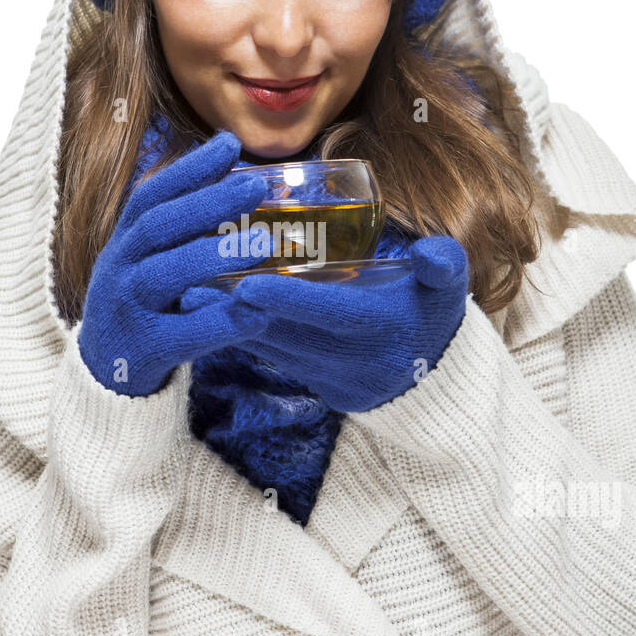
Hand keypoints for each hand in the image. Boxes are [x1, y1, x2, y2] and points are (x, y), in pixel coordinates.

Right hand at [77, 131, 271, 395]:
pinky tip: (259, 313)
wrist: (103, 377)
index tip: (229, 144)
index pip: (152, 195)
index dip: (189, 168)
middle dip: (206, 202)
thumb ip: (181, 229)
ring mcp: (127, 310)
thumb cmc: (141, 308)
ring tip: (262, 244)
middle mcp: (119, 269)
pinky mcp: (144, 350)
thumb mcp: (148, 261)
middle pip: (157, 226)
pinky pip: (186, 335)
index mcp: (124, 243)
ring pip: (164, 275)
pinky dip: (223, 322)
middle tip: (256, 186)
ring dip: (213, 255)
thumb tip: (237, 175)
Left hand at [183, 235, 468, 412]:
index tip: (250, 286)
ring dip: (228, 324)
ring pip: (270, 348)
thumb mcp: (448, 291)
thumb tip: (431, 252)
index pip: (331, 315)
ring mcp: (326, 374)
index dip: (290, 302)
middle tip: (192, 285)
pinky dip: (239, 334)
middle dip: (239, 313)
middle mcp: (348, 358)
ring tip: (186, 295)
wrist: (432, 382)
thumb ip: (445, 266)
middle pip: (286, 334)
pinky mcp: (309, 380)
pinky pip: (269, 356)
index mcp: (381, 328)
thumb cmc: (431, 316)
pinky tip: (207, 310)